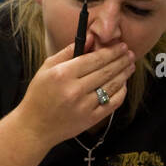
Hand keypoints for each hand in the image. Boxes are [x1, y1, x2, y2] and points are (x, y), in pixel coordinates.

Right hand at [12, 39, 133, 149]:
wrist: (35, 126)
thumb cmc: (39, 94)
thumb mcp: (47, 68)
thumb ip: (68, 52)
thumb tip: (90, 39)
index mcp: (63, 74)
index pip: (94, 59)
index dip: (111, 51)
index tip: (121, 45)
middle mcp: (75, 90)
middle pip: (106, 71)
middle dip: (121, 60)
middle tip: (130, 53)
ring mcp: (84, 106)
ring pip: (112, 86)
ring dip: (124, 74)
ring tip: (130, 66)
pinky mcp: (91, 119)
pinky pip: (112, 103)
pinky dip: (121, 92)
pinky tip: (124, 84)